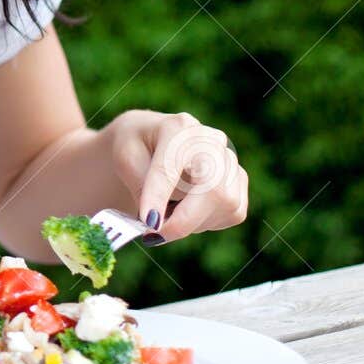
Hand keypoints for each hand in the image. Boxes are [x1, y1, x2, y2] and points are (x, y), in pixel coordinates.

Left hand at [107, 110, 247, 242]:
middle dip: (185, 221)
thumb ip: (140, 186)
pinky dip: (208, 221)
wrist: (153, 139)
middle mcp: (209, 140)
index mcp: (177, 128)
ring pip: (225, 205)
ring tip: (169, 214)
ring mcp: (229, 158)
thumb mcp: (125, 159)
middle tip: (156, 235)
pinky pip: (232, 213)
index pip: (170, 168)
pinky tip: (188, 210)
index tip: (149, 222)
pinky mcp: (239, 179)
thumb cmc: (137, 148)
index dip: (160, 198)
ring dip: (194, 222)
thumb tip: (157, 220)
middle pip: (213, 190)